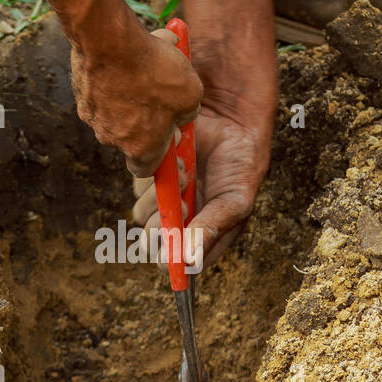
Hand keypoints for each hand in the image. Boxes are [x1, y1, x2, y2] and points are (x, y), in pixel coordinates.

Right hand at [71, 20, 202, 176]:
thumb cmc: (153, 71)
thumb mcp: (191, 94)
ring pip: (117, 108)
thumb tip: (183, 113)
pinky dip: (115, 76)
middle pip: (131, 136)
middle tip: (162, 92)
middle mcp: (111, 139)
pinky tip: (127, 54)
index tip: (167, 136)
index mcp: (140, 148)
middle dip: (147, 117)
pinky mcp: (81, 93)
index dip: (157, 155)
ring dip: (133, 92)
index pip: (145, 170)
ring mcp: (93, 117)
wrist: (108, 41)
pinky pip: (103, 89)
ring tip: (148, 63)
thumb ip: (189, 112)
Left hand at [132, 92, 273, 270]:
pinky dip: (158, 173)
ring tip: (187, 171)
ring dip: (162, 196)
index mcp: (202, 235)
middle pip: (152, 243)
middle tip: (183, 206)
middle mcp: (179, 221)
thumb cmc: (241, 163)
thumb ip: (212, 230)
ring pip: (142, 214)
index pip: (178, 263)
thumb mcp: (236, 201)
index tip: (174, 248)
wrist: (230, 117)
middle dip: (163, 228)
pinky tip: (179, 157)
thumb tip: (190, 262)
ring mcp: (162, 198)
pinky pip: (140, 184)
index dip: (172, 259)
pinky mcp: (149, 175)